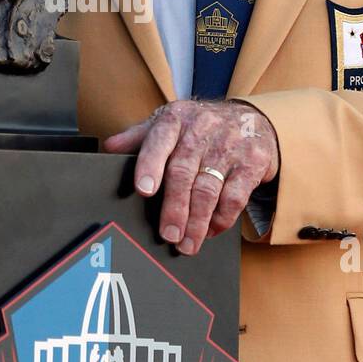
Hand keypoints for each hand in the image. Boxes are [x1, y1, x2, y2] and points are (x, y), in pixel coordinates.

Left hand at [102, 99, 278, 255]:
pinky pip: (235, 197)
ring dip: (197, 222)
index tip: (143, 190)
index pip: (159, 141)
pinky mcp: (252, 163)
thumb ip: (140, 137)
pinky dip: (221, 219)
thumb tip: (110, 148)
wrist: (252, 118)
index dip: (150, 165)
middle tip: (168, 234)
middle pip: (183, 173)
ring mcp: (229, 145)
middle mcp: (202, 129)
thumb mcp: (171, 123)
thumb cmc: (201, 126)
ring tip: (187, 243)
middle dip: (174, 208)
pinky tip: (210, 231)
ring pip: (209, 189)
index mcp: (175, 119)